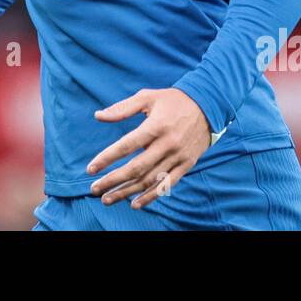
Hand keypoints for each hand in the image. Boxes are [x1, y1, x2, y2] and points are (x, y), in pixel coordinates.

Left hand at [86, 88, 211, 208]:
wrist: (209, 105)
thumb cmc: (173, 100)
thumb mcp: (148, 97)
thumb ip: (122, 108)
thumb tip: (98, 116)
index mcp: (156, 126)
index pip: (126, 145)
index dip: (107, 158)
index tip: (91, 168)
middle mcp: (167, 144)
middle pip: (136, 167)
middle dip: (113, 180)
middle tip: (94, 188)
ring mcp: (178, 156)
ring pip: (149, 180)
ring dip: (127, 192)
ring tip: (107, 199)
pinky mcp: (186, 164)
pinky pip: (167, 185)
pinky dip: (151, 196)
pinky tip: (135, 203)